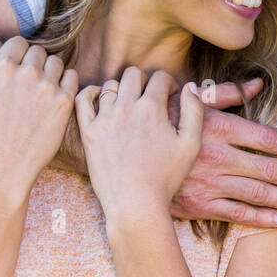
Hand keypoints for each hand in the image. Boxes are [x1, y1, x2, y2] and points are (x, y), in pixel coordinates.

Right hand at [0, 32, 78, 191]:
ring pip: (57, 62)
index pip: (18, 42)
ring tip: (41, 88)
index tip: (15, 68)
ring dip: (51, 70)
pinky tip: (56, 95)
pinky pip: (72, 76)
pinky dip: (66, 81)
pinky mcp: (64, 102)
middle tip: (28, 81)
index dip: (17, 53)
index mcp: (2, 69)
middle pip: (38, 51)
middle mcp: (27, 74)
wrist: (6, 167)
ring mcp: (49, 87)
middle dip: (33, 61)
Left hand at [75, 67, 203, 216]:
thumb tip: (190, 87)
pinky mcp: (88, 131)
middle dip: (144, 80)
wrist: (135, 203)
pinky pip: (83, 99)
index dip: (168, 82)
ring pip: (110, 85)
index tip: (170, 94)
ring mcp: (104, 118)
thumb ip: (193, 111)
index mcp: (152, 108)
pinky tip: (100, 99)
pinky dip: (91, 93)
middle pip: (133, 74)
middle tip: (149, 97)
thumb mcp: (191, 144)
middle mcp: (126, 107)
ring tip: (128, 104)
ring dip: (121, 89)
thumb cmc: (166, 177)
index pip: (159, 77)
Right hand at [169, 77, 276, 228]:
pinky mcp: (198, 205)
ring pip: (259, 194)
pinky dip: (262, 219)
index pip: (269, 139)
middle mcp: (218, 156)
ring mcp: (209, 182)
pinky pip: (237, 214)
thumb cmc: (160, 126)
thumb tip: (257, 83)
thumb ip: (225, 94)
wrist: (122, 158)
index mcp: (219, 128)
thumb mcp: (189, 103)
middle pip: (271, 169)